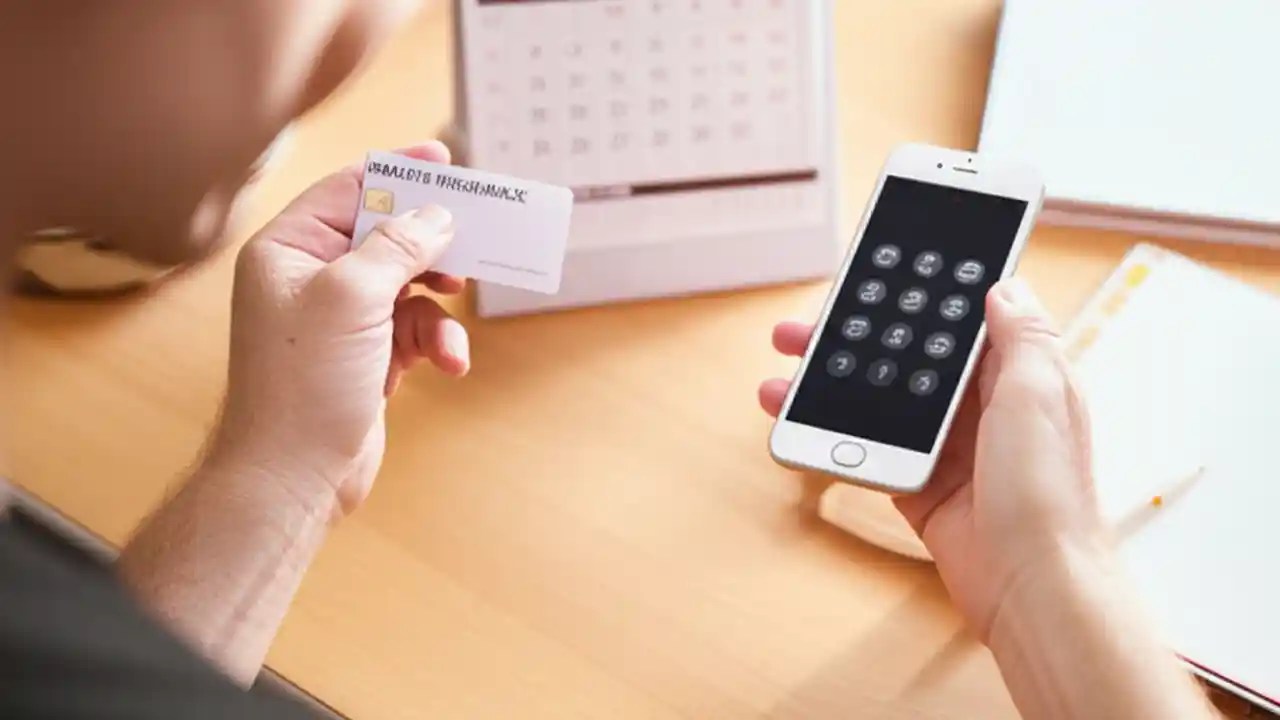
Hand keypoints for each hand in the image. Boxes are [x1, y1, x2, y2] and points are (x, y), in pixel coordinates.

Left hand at [209, 142, 466, 517]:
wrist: (292, 478)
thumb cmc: (303, 385)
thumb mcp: (352, 298)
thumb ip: (398, 247)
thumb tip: (436, 216)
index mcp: (290, 249)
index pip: (349, 190)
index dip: (399, 173)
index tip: (446, 161)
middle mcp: (312, 277)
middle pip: (387, 236)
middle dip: (432, 246)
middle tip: (478, 241)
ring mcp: (341, 318)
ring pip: (411, 287)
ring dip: (438, 309)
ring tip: (447, 333)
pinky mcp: (367, 355)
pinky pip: (415, 329)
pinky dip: (435, 342)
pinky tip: (447, 364)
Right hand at [759, 279, 1102, 639]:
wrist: (1035, 587)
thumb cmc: (1051, 494)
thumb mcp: (1041, 393)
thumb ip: (1022, 336)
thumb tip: (1004, 286)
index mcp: (1017, 376)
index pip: (958, 324)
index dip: (918, 301)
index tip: (875, 281)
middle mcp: (983, 408)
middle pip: (908, 359)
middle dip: (855, 341)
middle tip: (804, 330)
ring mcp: (949, 448)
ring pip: (880, 401)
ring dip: (831, 386)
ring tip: (783, 377)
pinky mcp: (921, 485)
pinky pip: (870, 449)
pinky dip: (832, 436)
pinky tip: (801, 423)